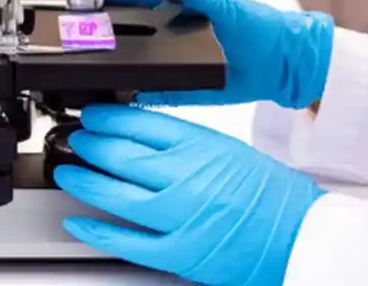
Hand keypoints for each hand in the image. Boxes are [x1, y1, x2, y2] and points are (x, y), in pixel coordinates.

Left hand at [55, 105, 324, 285]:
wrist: (301, 236)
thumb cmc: (273, 195)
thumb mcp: (229, 150)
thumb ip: (187, 144)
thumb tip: (144, 138)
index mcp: (201, 145)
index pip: (140, 123)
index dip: (107, 118)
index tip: (91, 115)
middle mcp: (186, 177)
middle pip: (121, 154)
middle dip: (90, 144)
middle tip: (75, 139)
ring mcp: (179, 216)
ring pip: (115, 194)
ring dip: (84, 181)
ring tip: (67, 171)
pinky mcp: (179, 252)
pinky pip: (127, 241)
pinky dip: (97, 230)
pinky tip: (78, 221)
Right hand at [107, 0, 333, 108]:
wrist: (285, 63)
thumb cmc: (262, 26)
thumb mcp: (226, 5)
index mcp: (182, 5)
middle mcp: (176, 32)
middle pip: (132, 29)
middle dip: (108, 30)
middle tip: (85, 31)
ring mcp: (178, 60)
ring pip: (140, 61)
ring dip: (120, 62)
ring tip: (95, 59)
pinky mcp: (186, 87)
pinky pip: (157, 92)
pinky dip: (140, 94)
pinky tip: (123, 93)